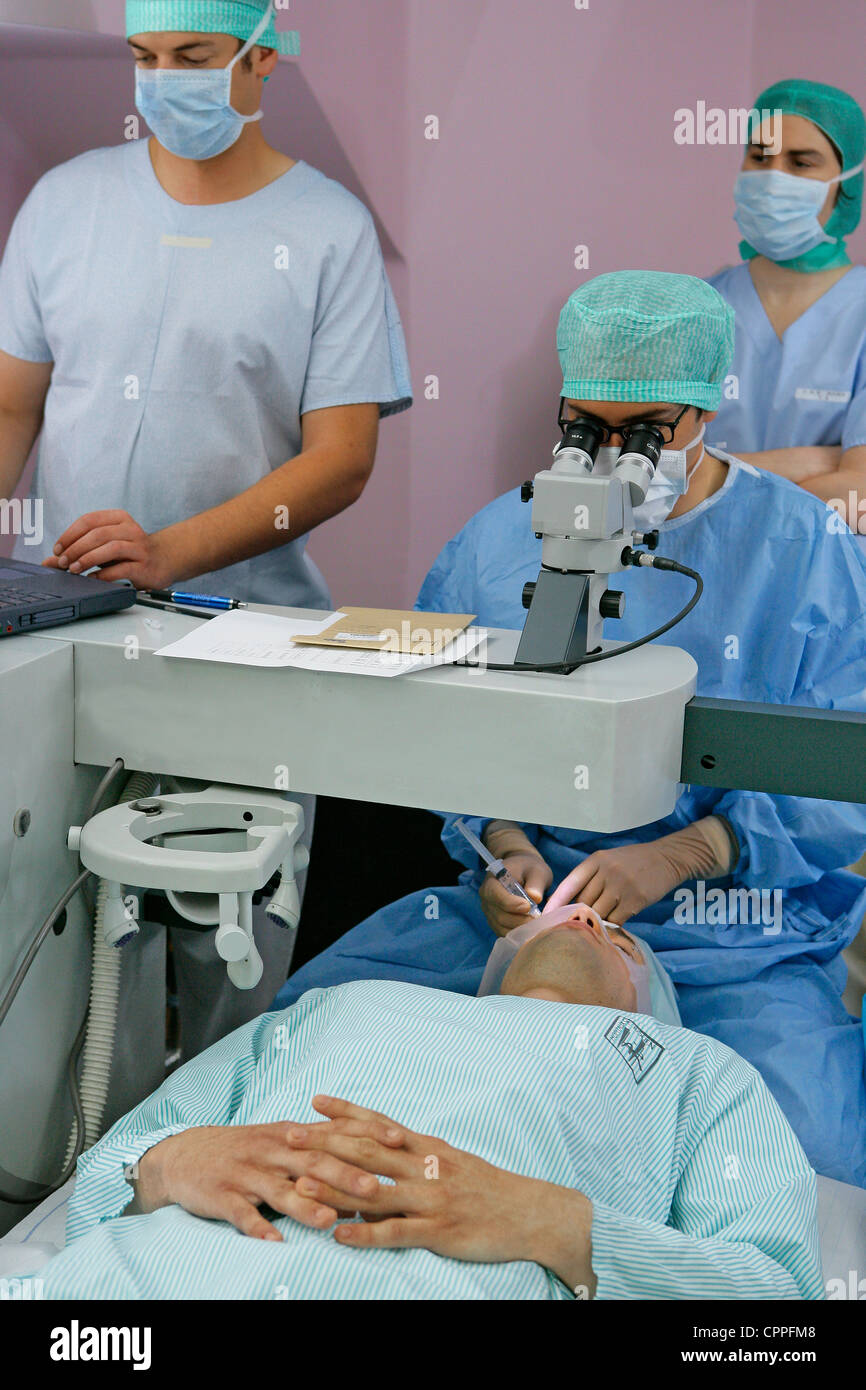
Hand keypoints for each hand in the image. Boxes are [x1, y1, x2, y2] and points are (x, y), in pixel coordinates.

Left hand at [43, 510, 178, 587]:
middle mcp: (131, 529)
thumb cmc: (129, 552)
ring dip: (88, 559)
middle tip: (63, 562)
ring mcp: (140, 547)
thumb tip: (48, 562)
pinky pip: (122, 568)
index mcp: (119, 518)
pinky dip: (104, 574)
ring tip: (75, 570)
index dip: (70, 534)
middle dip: (76, 548)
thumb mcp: (104, 546)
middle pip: (98, 534)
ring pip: (111, 548)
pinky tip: (93, 578)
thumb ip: (78, 550)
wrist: (163, 561)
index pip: (89, 520)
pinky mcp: (144, 566)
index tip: (58, 550)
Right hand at [134, 1120, 403, 1240]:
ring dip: (305, 1206)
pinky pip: (242, 1215)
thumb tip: (368, 1162)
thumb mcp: (282, 1140)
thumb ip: (322, 1148)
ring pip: (280, 1189)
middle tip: (376, 1188)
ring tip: (331, 1221)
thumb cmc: (246, 1149)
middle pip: (313, 1161)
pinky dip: (258, 1228)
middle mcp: (272, 1150)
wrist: (186, 1154)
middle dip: (345, 1174)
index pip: (334, 1131)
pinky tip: (275, 1243)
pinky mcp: (223, 1196)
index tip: (400, 1140)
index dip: (367, 1134)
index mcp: (291, 1135)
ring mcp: (247, 1173)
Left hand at [287, 1096, 594, 1289]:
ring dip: (334, 1184)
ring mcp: (431, 1199)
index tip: (314, 1101)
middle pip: (367, 1150)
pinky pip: (396, 1231)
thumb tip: (384, 1144)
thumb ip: (418, 1154)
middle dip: (325, 1142)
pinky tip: (339, 1233)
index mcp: (428, 1148)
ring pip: (374, 1188)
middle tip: (290, 1134)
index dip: (346, 1111)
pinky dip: (366, 1232)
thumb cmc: (489, 1188)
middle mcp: (425, 1167)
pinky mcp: (439, 1231)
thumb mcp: (454, 1160)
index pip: (379, 1123)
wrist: (532, 1213)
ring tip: (300, 1181)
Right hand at [479, 852, 552, 936]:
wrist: (521, 871)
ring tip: (536, 925)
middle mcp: (486, 898)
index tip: (529, 907)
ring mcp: (489, 911)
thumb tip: (535, 898)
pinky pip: (504, 932)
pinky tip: (530, 929)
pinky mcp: (495, 921)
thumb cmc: (529, 869)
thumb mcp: (536, 871)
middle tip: (538, 920)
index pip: (497, 896)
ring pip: (502, 927)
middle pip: (500, 916)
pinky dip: (517, 934)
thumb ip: (536, 883)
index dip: (512, 905)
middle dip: (520, 921)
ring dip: (520, 930)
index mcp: (493, 881)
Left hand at [544, 840, 687, 924]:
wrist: (666, 859)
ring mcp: (621, 886)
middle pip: (583, 901)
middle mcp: (607, 872)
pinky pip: (616, 920)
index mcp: (596, 860)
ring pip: (599, 913)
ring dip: (596, 922)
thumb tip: (572, 903)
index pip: (570, 883)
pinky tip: (612, 926)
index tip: (545, 915)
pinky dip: (612, 925)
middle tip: (576, 924)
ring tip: (595, 926)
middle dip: (579, 913)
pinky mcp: (635, 900)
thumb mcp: (609, 860)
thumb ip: (591, 877)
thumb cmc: (633, 861)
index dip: (556, 901)